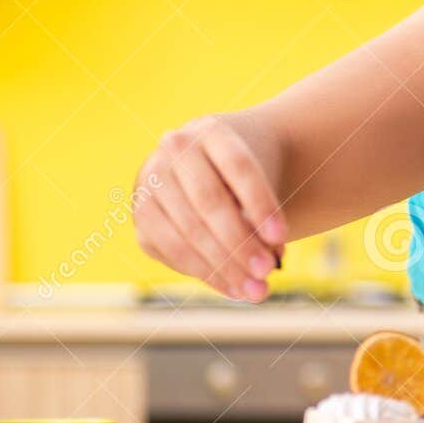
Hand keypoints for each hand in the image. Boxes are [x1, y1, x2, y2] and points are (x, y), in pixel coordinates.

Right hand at [134, 112, 287, 301]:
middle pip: (209, 202)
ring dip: (223, 267)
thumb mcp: (260, 179)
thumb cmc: (245, 176)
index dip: (260, 203)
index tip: (282, 236)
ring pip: (186, 231)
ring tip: (256, 291)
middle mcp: (174, 150)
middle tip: (268, 272)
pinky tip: (233, 289)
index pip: (238, 167)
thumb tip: (269, 262)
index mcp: (212, 131)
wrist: (211, 164)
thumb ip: (261, 215)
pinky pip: (171, 251)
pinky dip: (205, 274)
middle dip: (240, 243)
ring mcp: (151, 182)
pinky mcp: (141, 215)